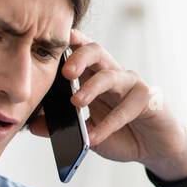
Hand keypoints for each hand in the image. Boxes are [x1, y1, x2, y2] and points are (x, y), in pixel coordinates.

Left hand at [27, 28, 186, 177]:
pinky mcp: (149, 100)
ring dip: (92, 87)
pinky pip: (128, 108)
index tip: (49, 39)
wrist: (154, 148)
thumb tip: (31, 124)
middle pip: (97, 52)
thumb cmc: (121, 133)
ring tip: (76, 102)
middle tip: (64, 71)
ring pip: (112, 76)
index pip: (80, 51)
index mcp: (95, 76)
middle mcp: (113, 74)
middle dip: (79, 57)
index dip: (68, 42)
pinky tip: (95, 138)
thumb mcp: (87, 132)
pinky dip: (109, 124)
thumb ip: (62, 126)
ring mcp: (132, 85)